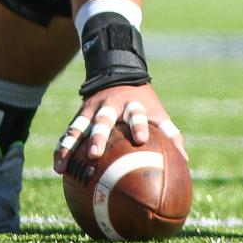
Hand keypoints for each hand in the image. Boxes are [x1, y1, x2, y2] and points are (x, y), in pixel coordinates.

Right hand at [54, 82, 185, 172]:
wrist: (117, 74)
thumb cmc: (142, 102)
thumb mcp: (156, 112)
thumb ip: (170, 134)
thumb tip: (184, 161)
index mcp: (132, 104)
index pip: (136, 113)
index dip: (138, 125)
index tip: (140, 139)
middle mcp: (110, 105)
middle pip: (103, 119)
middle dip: (98, 136)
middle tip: (95, 153)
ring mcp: (91, 109)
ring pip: (78, 126)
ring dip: (70, 145)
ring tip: (63, 166)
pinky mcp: (79, 115)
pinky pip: (67, 133)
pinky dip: (61, 149)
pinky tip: (57, 168)